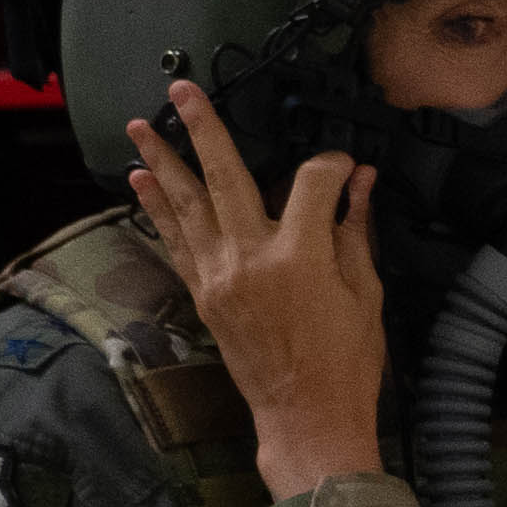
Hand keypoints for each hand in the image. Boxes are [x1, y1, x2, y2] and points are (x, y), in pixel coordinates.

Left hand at [130, 79, 384, 497]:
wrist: (307, 416)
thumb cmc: (347, 362)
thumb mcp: (365, 292)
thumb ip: (354, 230)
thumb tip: (359, 183)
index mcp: (300, 257)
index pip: (311, 183)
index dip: (331, 167)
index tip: (344, 167)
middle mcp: (250, 259)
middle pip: (225, 177)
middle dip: (202, 129)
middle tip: (182, 90)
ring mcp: (219, 277)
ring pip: (186, 205)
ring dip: (162, 162)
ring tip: (141, 126)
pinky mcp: (203, 295)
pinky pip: (175, 241)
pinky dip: (157, 210)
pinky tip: (142, 183)